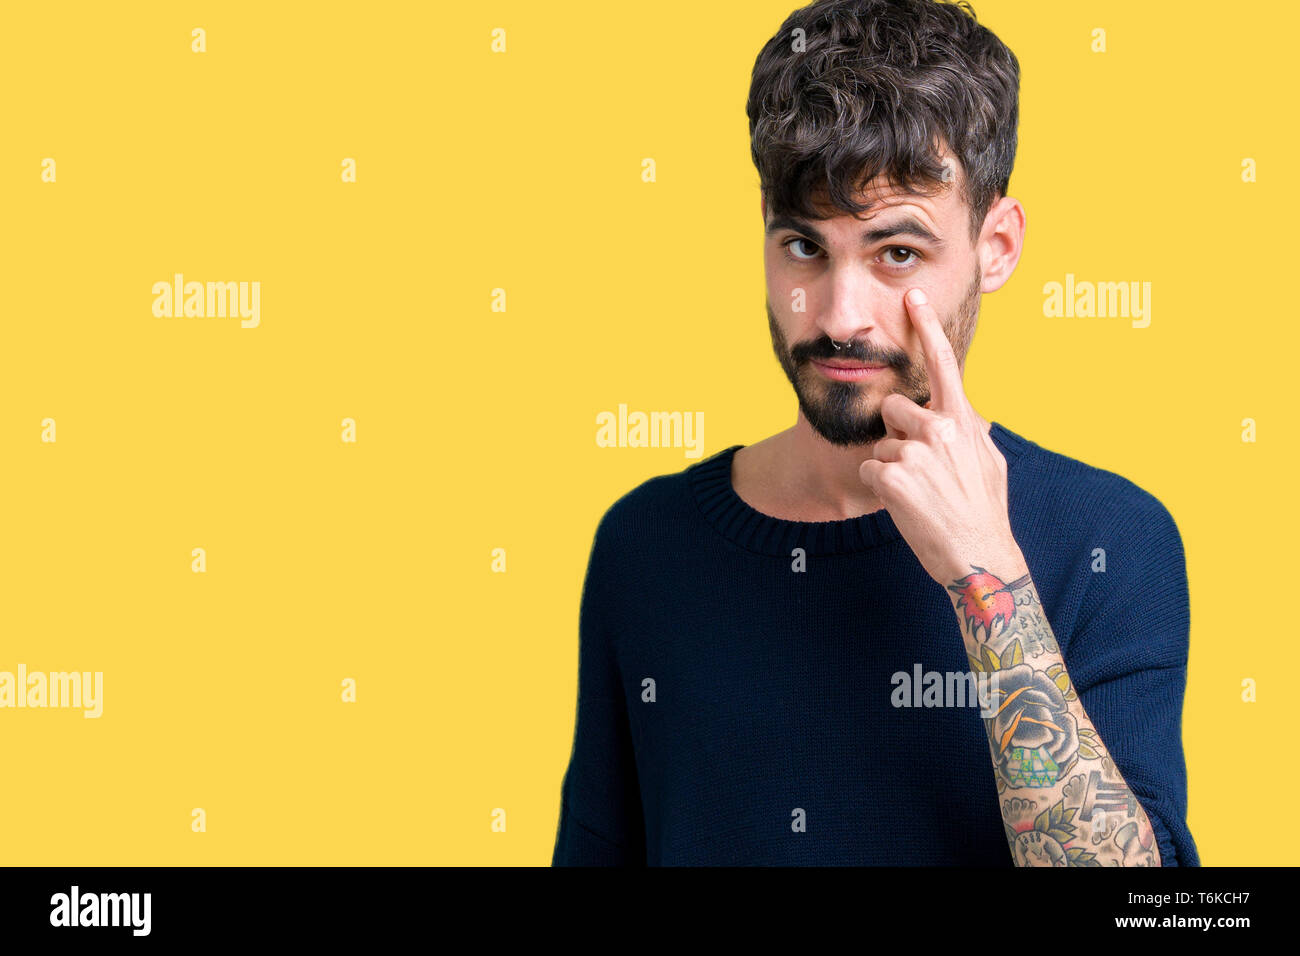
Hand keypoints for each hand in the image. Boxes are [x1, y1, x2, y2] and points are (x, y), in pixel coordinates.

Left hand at [857, 288, 1020, 584]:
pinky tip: (906, 506)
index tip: (912, 297)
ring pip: (882, 446)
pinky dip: (880, 489)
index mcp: (963, 421)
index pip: (944, 365)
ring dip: (892, 468)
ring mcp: (914, 453)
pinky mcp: (891, 478)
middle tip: (921, 469)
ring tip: (920, 495)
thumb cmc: (984, 514)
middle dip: (899, 434)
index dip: (927, 328)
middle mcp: (940, 429)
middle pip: (895, 410)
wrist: (980, 559)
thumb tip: (971, 417)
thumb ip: (974, 434)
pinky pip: (870, 470)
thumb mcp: (990, 465)